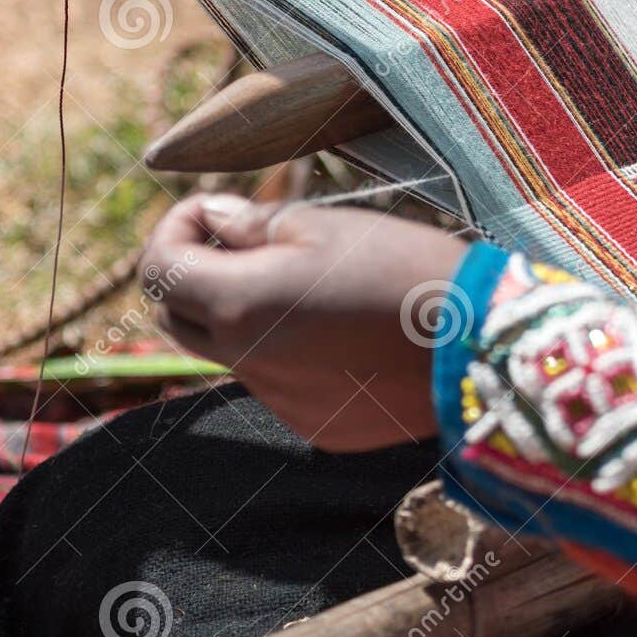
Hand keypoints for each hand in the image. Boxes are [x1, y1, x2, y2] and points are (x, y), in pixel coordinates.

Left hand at [138, 193, 469, 450]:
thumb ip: (254, 223)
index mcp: (239, 303)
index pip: (158, 268)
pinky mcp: (315, 425)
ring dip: (247, 314)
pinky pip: (279, 384)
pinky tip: (348, 335)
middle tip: (244, 244)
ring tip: (313, 288)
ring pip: (232, 352)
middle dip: (194, 275)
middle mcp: (245, 362)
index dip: (176, 227)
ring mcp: (279, 401)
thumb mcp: (328, 226)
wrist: (478, 345)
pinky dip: (291, 354)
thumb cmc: (404, 269)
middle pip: (176, 318)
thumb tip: (213, 219)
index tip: (215, 211)